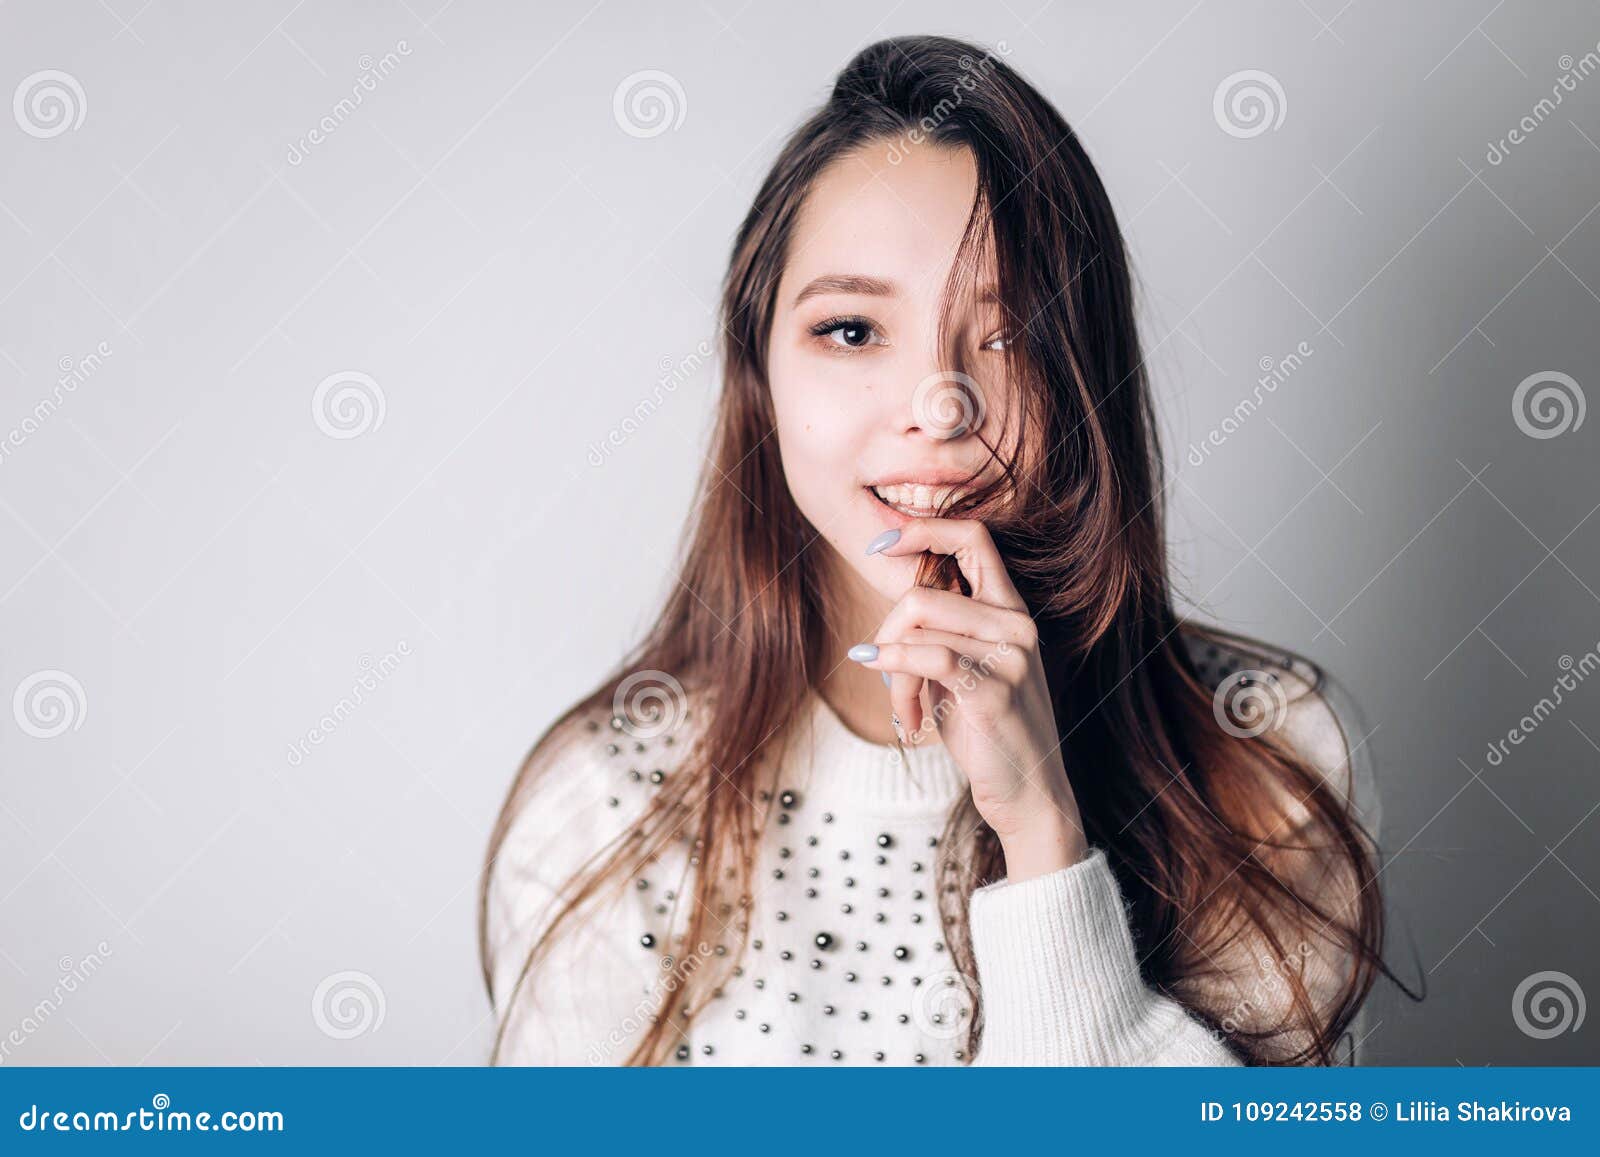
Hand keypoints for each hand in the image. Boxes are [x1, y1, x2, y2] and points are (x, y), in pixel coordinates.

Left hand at [849, 519, 1088, 880]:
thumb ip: (937, 635)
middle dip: (885, 634)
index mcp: (1011, 611)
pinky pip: (929, 657)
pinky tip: (895, 699)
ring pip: (918, 627)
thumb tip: (890, 614)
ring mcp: (1011, 655)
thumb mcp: (961, 674)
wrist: (1029, 795)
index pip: (974, 537)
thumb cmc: (988, 734)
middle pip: (922, 594)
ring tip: (903, 711)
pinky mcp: (995, 689)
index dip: (922, 529)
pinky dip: (895, 668)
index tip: (880, 546)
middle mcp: (1018, 624)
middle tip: (881, 672)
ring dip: (891, 674)